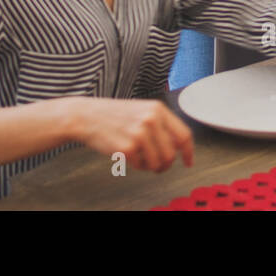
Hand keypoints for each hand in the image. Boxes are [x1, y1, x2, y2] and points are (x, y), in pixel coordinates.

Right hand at [71, 98, 194, 173]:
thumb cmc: (114, 115)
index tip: (189, 162)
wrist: (87, 116)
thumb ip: (161, 125)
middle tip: (158, 166)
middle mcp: (151, 120)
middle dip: (165, 164)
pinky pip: (140, 166)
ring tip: (140, 158)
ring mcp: (139, 133)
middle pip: (171, 154)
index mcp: (158, 109)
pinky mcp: (127, 147)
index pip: (183, 134)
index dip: (189, 152)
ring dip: (150, 166)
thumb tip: (178, 146)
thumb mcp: (142, 111)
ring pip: (158, 163)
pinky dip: (136, 165)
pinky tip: (127, 154)